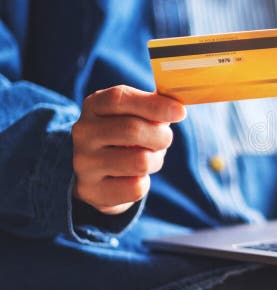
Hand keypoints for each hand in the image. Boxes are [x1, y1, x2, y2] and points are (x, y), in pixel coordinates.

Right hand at [72, 85, 185, 214]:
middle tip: (164, 139)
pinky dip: (144, 183)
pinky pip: (136, 188)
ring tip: (148, 159)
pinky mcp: (91, 190)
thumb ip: (154, 107)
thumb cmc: (125, 136)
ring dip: (155, 161)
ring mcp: (84, 162)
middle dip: (161, 136)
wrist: (96, 173)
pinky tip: (132, 178)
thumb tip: (176, 109)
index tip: (180, 112)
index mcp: (94, 106)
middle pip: (133, 130)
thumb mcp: (135, 114)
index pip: (119, 99)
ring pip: (140, 161)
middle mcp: (84, 132)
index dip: (153, 105)